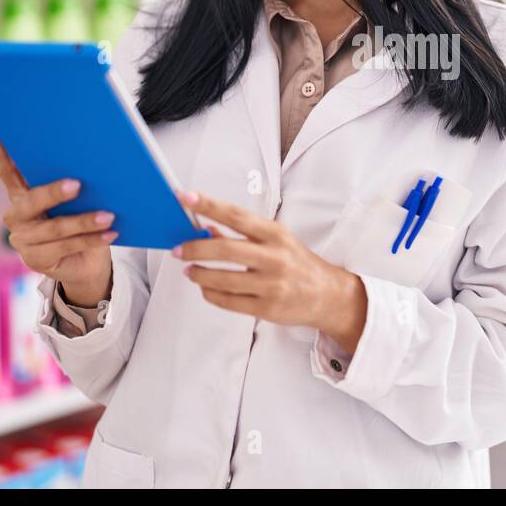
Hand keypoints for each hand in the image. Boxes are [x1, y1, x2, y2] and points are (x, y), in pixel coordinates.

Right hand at [0, 130, 115, 307]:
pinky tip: (110, 233)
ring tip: (108, 216)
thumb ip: (71, 184)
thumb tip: (90, 163)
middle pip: (31, 202)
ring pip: (55, 228)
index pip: (8, 172)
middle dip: (54, 192)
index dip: (1, 154)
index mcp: (21, 195)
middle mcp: (16, 216)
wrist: (85, 263)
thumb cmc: (79, 220)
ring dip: (84, 221)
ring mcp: (23, 240)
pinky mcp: (36, 260)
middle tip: (77, 184)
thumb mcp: (74, 200)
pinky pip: (67, 247)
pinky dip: (92, 239)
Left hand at [172, 190, 367, 352]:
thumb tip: (206, 228)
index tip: (184, 197)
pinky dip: (210, 293)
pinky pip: (228, 301)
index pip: (236, 215)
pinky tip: (205, 287)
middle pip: (225, 249)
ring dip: (198, 274)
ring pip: (223, 279)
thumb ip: (244, 235)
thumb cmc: (297, 263)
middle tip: (177, 250)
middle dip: (194, 248)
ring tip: (189, 270)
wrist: (328, 295)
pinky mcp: (267, 308)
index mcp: (276, 234)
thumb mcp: (276, 241)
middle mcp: (275, 257)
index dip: (208, 205)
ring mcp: (272, 285)